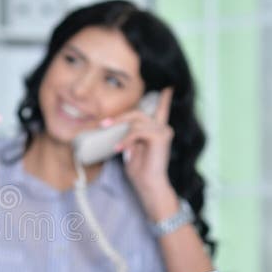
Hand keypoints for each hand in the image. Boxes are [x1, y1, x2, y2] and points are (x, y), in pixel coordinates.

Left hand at [112, 88, 177, 217]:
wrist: (148, 185)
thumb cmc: (140, 170)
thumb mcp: (131, 148)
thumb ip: (130, 135)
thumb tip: (117, 126)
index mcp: (157, 130)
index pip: (161, 110)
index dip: (164, 98)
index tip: (167, 86)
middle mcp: (163, 128)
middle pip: (138, 113)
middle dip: (119, 118)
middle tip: (103, 124)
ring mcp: (163, 132)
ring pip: (136, 121)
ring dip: (121, 131)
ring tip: (115, 145)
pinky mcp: (160, 137)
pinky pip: (137, 132)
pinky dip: (126, 139)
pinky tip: (120, 149)